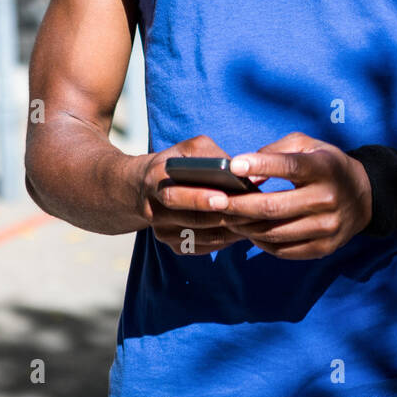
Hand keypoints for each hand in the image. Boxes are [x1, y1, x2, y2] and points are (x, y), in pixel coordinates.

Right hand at [139, 134, 253, 256]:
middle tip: (251, 213)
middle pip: (192, 220)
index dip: (199, 198)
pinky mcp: (174, 246)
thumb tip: (243, 170)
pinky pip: (203, 247)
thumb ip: (212, 155)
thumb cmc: (175, 162)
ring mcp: (163, 232)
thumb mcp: (188, 149)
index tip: (224, 198)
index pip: (175, 194)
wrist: (141, 188)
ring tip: (255, 222)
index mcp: (155, 181)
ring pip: (202, 237)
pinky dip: (225, 240)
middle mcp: (154, 210)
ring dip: (230, 231)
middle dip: (223, 217)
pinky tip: (244, 230)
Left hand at [209, 132, 373, 260]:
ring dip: (245, 227)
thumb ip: (276, 152)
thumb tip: (245, 175)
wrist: (364, 196)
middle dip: (239, 206)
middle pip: (274, 207)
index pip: (289, 167)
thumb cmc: (325, 164)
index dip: (260, 166)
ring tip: (228, 218)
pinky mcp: (325, 247)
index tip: (233, 166)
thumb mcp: (308, 145)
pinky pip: (284, 250)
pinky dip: (262, 243)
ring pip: (275, 232)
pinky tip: (250, 233)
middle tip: (216, 202)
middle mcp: (328, 198)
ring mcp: (327, 227)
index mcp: (323, 168)